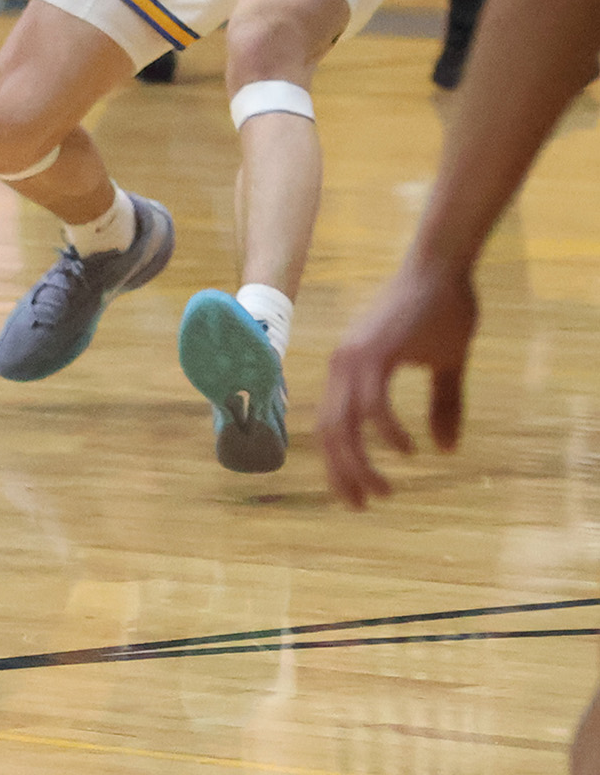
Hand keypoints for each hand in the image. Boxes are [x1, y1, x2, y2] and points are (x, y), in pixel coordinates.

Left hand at [318, 267, 478, 507]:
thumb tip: (447, 449)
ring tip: (384, 491)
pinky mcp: (374, 352)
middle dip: (341, 473)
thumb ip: (444, 406)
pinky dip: (386, 432)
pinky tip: (407, 452)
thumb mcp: (444, 365)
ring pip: (343, 424)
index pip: (331, 425)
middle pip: (328, 432)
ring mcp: (354, 357)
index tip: (352, 494)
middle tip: (360, 505)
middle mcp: (343, 365)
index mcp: (350, 369)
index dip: (336, 462)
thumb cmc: (442, 311)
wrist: (442, 269)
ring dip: (359, 463)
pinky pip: (373, 404)